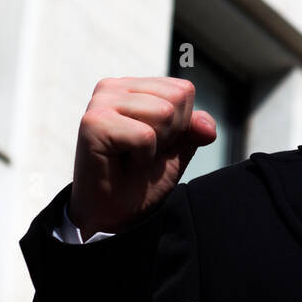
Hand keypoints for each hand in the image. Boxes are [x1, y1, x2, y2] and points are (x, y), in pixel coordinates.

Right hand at [68, 77, 217, 235]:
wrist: (113, 214)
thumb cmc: (141, 178)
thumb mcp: (178, 149)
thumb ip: (195, 129)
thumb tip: (208, 127)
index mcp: (132, 87)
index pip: (183, 90)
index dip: (181, 124)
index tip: (155, 143)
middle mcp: (113, 87)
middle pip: (177, 98)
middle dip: (170, 133)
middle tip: (142, 152)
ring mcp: (100, 102)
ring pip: (164, 113)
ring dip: (156, 146)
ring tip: (132, 156)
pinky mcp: (93, 122)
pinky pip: (145, 135)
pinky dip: (142, 157)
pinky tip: (123, 162)